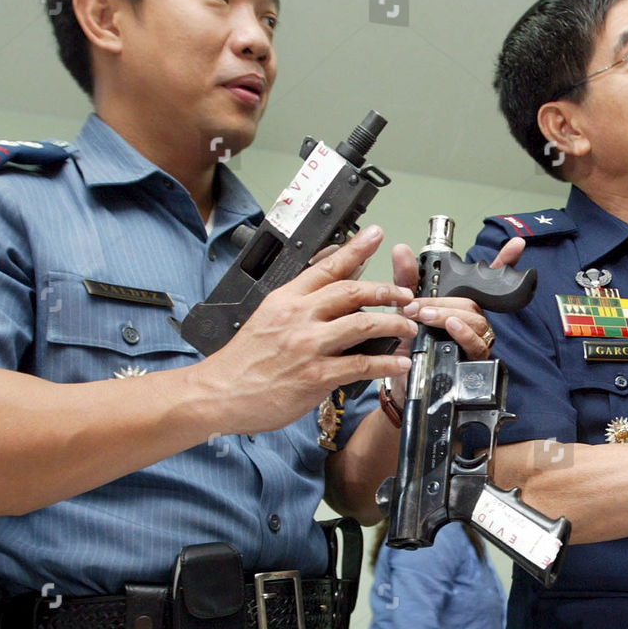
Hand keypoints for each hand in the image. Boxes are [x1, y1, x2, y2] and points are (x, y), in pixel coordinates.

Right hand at [195, 225, 415, 434]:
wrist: (219, 394)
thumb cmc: (243, 360)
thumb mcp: (268, 316)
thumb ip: (301, 297)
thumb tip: (331, 273)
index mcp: (286, 299)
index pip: (326, 266)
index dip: (355, 249)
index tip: (375, 234)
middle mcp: (298, 317)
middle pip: (352, 291)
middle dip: (386, 290)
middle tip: (405, 295)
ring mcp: (308, 346)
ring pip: (362, 324)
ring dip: (393, 324)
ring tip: (408, 327)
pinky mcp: (315, 376)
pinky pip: (360, 364)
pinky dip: (385, 363)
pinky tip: (398, 364)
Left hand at [390, 236, 527, 363]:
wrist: (401, 378)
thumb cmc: (408, 343)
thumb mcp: (403, 308)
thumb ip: (405, 279)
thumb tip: (402, 250)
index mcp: (458, 303)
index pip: (487, 281)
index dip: (505, 261)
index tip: (517, 244)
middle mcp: (471, 319)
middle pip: (471, 302)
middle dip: (443, 302)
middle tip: (417, 307)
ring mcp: (475, 339)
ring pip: (475, 321)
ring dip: (449, 316)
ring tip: (427, 317)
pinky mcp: (474, 360)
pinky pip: (477, 345)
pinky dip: (464, 334)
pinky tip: (453, 327)